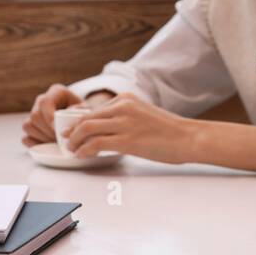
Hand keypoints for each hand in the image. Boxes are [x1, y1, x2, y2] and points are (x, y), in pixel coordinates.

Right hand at [20, 83, 83, 146]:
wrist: (79, 118)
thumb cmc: (83, 112)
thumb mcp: (85, 109)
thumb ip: (80, 110)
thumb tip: (70, 114)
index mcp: (56, 92)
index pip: (45, 102)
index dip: (49, 117)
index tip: (59, 130)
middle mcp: (41, 100)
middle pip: (35, 115)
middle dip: (47, 130)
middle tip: (60, 140)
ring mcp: (33, 113)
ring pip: (28, 126)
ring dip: (42, 137)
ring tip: (56, 142)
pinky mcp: (30, 127)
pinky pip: (26, 137)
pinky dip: (35, 144)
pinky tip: (48, 145)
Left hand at [65, 93, 200, 163]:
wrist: (189, 137)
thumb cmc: (171, 131)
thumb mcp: (144, 114)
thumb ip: (125, 117)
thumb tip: (107, 130)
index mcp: (127, 99)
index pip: (95, 109)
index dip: (79, 121)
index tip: (74, 130)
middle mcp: (123, 107)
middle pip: (86, 118)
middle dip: (72, 130)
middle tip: (66, 139)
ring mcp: (124, 123)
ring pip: (87, 129)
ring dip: (75, 140)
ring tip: (72, 149)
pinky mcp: (127, 140)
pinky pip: (96, 144)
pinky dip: (84, 150)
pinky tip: (82, 155)